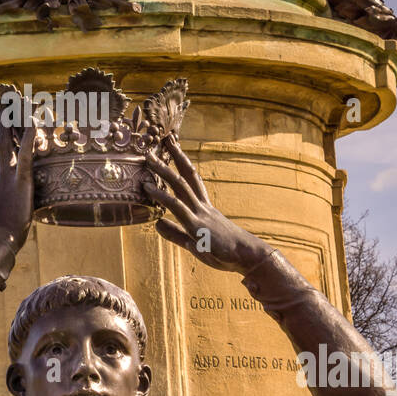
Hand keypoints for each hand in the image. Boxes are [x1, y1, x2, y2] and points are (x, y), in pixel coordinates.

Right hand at [0, 103, 34, 247]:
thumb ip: (1, 202)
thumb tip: (2, 203)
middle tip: (0, 101)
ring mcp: (7, 176)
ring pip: (7, 142)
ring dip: (10, 120)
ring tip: (12, 102)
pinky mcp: (20, 181)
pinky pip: (25, 155)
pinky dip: (29, 137)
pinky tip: (33, 122)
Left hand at [142, 137, 269, 273]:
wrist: (248, 257)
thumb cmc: (225, 252)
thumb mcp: (195, 242)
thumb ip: (175, 232)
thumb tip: (156, 223)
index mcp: (203, 208)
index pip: (191, 179)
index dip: (181, 162)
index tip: (173, 146)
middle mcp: (202, 206)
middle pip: (186, 175)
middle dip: (174, 156)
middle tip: (163, 138)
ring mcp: (200, 214)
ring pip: (180, 186)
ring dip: (164, 170)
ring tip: (148, 157)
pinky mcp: (198, 226)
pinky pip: (178, 208)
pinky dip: (163, 197)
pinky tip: (149, 189)